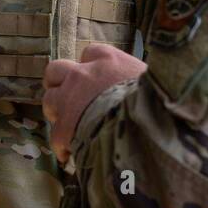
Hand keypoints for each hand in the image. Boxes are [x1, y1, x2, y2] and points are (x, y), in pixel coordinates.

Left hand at [43, 43, 146, 163]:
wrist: (146, 126)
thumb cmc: (158, 102)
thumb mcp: (152, 80)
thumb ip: (138, 78)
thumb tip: (145, 83)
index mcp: (108, 59)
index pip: (89, 53)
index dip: (88, 67)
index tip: (94, 80)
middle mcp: (83, 74)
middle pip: (56, 70)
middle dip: (60, 83)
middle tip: (69, 99)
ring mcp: (70, 98)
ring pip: (49, 99)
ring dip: (57, 112)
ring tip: (70, 126)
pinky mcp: (64, 127)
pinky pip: (55, 134)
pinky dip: (62, 145)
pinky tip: (70, 154)